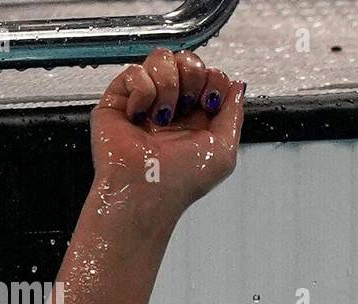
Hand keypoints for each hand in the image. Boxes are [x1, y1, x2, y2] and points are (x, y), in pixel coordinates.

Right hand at [90, 48, 244, 218]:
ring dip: (168, 87)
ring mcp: (146, 100)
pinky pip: (135, 71)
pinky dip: (142, 93)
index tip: (209, 103)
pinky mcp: (119, 99)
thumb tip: (238, 86)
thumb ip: (234, 115)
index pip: (211, 74)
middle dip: (193, 78)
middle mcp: (174, 105)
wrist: (146, 191)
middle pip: (188, 60)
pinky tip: (140, 116)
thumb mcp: (224, 151)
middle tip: (187, 107)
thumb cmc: (182, 181)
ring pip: (162, 58)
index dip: (214, 80)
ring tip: (162, 117)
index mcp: (199, 116)